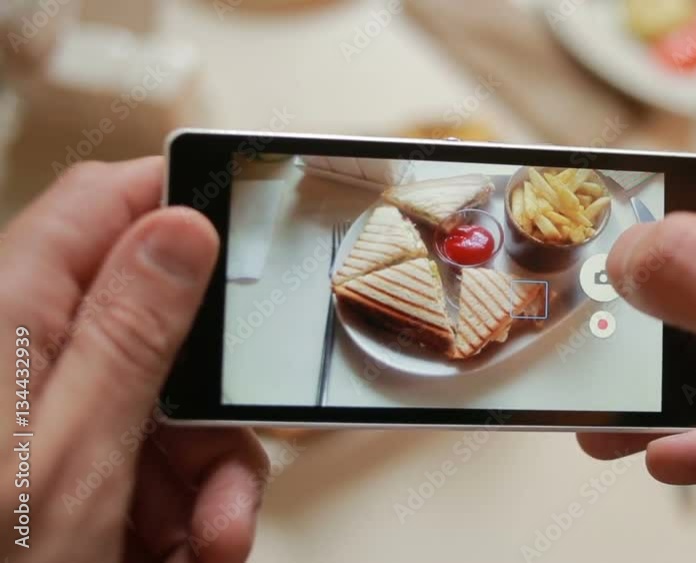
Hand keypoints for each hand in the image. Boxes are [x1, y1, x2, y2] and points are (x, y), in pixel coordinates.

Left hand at [1, 159, 267, 562]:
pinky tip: (184, 551)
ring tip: (207, 538)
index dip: (181, 205)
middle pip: (160, 321)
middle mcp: (30, 357)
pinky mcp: (73, 466)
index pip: (103, 204)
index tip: (253, 246)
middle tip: (228, 452)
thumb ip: (128, 333)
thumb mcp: (72, 459)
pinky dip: (190, 508)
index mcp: (9, 319)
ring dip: (211, 472)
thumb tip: (179, 226)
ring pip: (173, 405)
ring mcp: (55, 416)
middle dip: (212, 393)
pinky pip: (159, 462)